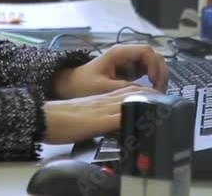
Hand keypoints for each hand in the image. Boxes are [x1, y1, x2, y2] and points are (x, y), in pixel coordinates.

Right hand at [42, 85, 157, 143]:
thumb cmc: (61, 118)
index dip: (145, 91)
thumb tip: (114, 119)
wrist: (45, 117)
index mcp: (101, 98)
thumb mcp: (85, 113)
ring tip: (161, 101)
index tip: (158, 93)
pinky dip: (131, 116)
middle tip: (166, 96)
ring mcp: (101, 110)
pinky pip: (117, 117)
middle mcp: (103, 101)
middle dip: (151, 93)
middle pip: (132, 92)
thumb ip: (100, 113)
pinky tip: (141, 116)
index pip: (127, 90)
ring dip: (145, 100)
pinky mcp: (97, 121)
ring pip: (128, 100)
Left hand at [52, 45, 167, 98]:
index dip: (154, 65)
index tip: (155, 81)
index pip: (146, 51)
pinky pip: (148, 72)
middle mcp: (126, 55)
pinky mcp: (129, 72)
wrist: (69, 86)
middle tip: (160, 90)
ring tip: (158, 93)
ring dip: (159, 76)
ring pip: (153, 64)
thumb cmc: (81, 84)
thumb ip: (124, 88)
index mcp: (119, 53)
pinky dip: (154, 80)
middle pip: (153, 56)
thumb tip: (145, 93)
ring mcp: (129, 62)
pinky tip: (153, 92)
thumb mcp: (102, 87)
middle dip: (160, 72)